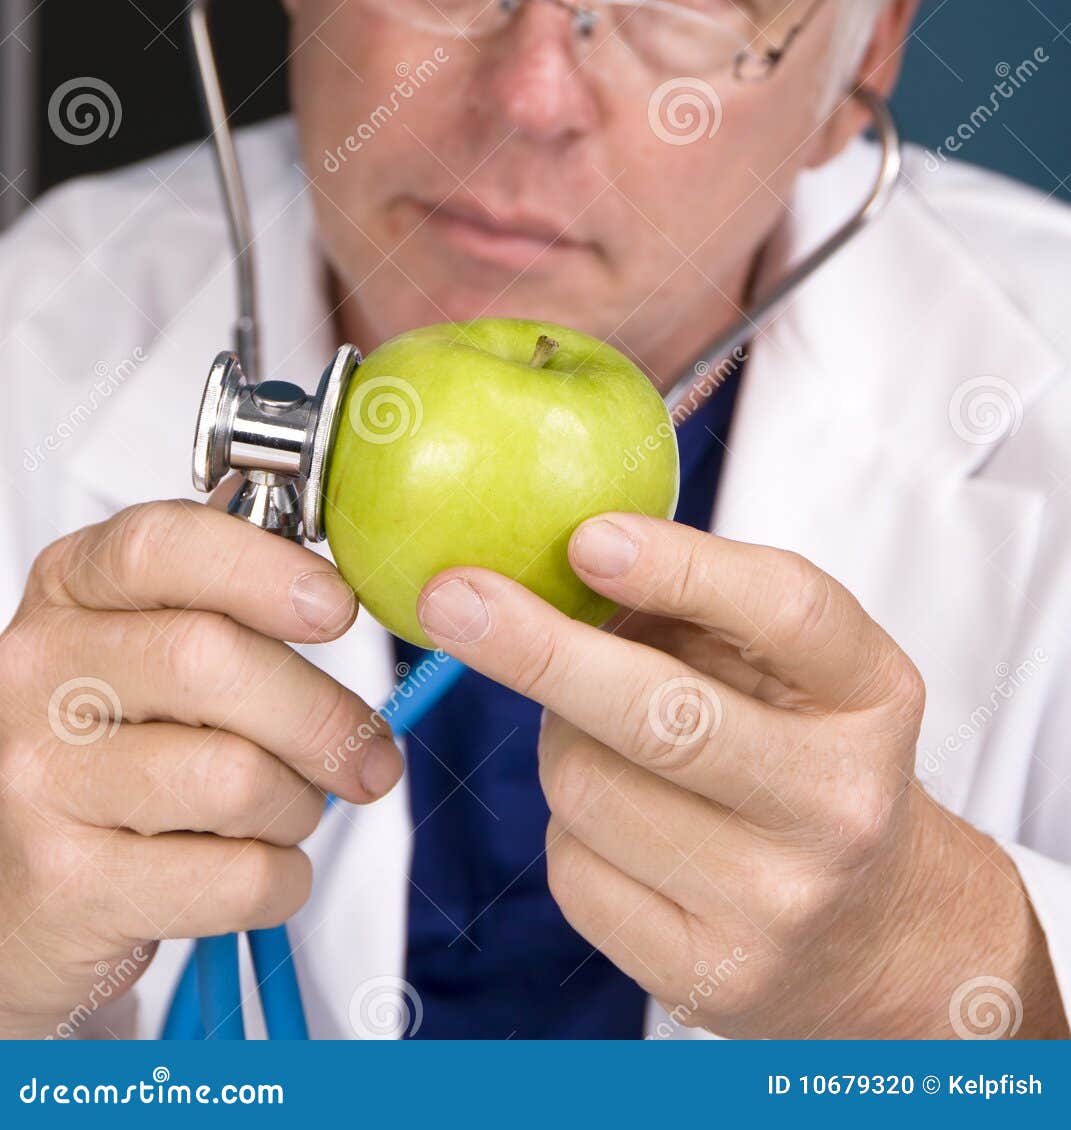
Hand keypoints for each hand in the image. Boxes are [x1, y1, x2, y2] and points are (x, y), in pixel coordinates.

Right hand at [0, 499, 401, 1037]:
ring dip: (299, 803)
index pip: (159, 545)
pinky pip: (237, 876)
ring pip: (236, 776)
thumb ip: (220, 601)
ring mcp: (41, 781)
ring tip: (288, 810)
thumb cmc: (108, 751)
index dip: (261, 568)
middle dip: (321, 714)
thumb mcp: (139, 648)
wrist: (20, 886)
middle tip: (367, 753)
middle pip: (212, 659)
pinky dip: (282, 877)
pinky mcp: (69, 887)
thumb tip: (337, 592)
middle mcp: (39, 675)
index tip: (336, 606)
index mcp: (67, 591)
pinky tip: (258, 866)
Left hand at [416, 514, 1065, 1037]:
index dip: (681, 568)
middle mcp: (838, 802)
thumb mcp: (794, 664)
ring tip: (599, 735)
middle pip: (662, 714)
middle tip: (451, 596)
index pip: (785, 612)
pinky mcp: (706, 977)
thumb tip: (557, 557)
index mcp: (870, 694)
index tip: (585, 538)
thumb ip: (702, 604)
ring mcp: (775, 901)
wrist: (870, 932)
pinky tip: (619, 821)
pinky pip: (571, 867)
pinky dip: (568, 825)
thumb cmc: (801, 752)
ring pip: (588, 787)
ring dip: (559, 739)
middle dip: (538, 649)